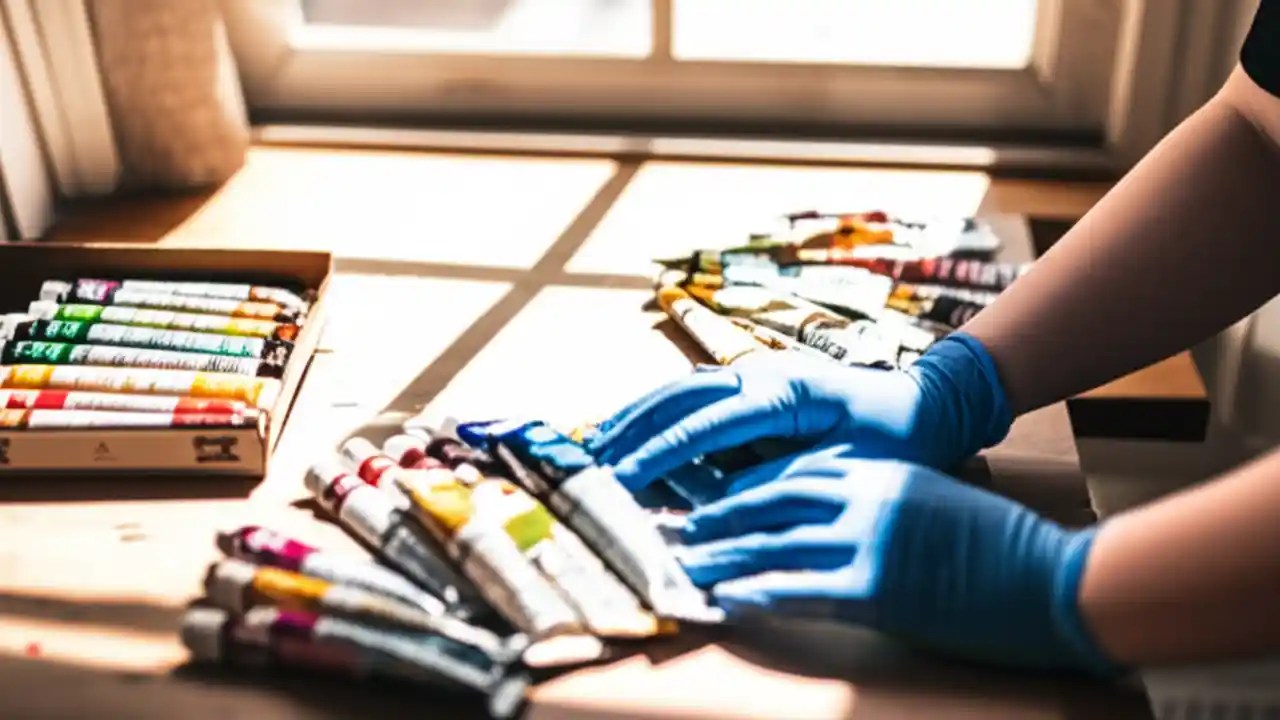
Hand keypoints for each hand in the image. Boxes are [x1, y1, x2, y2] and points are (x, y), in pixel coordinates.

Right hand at [588, 332, 1012, 492]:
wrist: (929, 403)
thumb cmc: (897, 440)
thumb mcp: (847, 468)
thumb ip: (781, 478)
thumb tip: (717, 499)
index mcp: (787, 391)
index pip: (709, 423)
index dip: (663, 452)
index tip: (625, 477)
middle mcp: (765, 372)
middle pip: (684, 394)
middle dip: (636, 428)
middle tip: (594, 462)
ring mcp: (761, 371)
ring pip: (685, 387)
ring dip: (640, 413)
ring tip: (598, 440)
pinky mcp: (759, 381)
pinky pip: (700, 392)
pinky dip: (663, 409)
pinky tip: (637, 425)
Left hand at [676, 447, 1116, 674]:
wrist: (1051, 577)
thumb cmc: (997, 546)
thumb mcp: (931, 500)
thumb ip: (881, 498)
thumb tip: (834, 516)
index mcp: (879, 472)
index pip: (793, 471)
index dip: (744, 485)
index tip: (710, 498)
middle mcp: (866, 495)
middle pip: (771, 498)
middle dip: (718, 513)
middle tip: (677, 527)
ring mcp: (870, 538)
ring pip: (775, 540)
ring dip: (723, 553)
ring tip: (684, 563)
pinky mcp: (878, 585)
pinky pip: (801, 588)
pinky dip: (759, 592)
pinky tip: (728, 598)